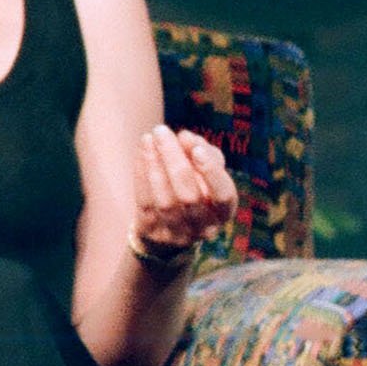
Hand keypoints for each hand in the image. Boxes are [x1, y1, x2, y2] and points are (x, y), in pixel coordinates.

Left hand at [131, 125, 237, 263]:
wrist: (170, 224)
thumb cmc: (195, 185)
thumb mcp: (206, 169)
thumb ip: (202, 151)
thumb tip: (185, 137)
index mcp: (224, 211)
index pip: (223, 195)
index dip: (211, 173)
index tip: (197, 149)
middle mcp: (204, 228)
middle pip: (190, 197)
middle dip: (175, 161)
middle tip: (162, 131)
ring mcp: (177, 234)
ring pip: (165, 202)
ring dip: (155, 166)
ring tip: (149, 138)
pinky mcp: (153, 232)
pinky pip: (146, 203)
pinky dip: (142, 175)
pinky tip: (142, 152)